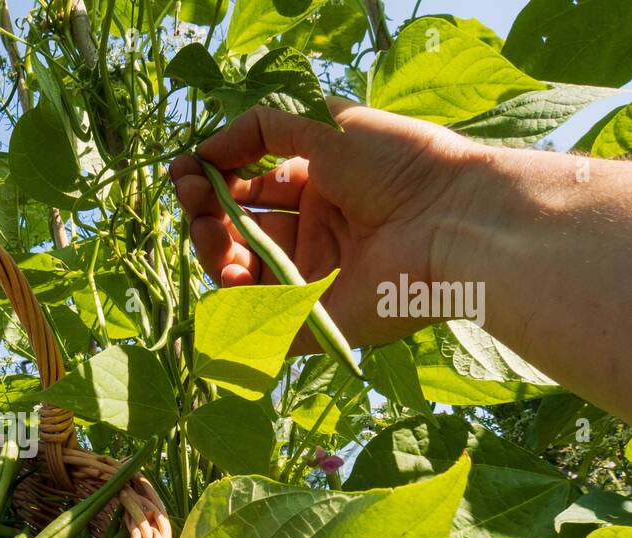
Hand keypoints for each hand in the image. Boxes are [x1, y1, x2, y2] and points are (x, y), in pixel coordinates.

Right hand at [170, 99, 485, 350]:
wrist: (446, 218)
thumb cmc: (395, 163)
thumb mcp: (322, 122)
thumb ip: (259, 128)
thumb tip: (203, 151)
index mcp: (318, 190)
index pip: (250, 191)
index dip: (213, 181)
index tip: (185, 170)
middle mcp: (312, 236)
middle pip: (237, 233)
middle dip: (205, 213)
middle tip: (191, 196)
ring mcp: (310, 281)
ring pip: (238, 275)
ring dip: (213, 250)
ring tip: (212, 231)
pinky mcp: (312, 322)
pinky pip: (258, 321)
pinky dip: (233, 300)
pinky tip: (232, 269)